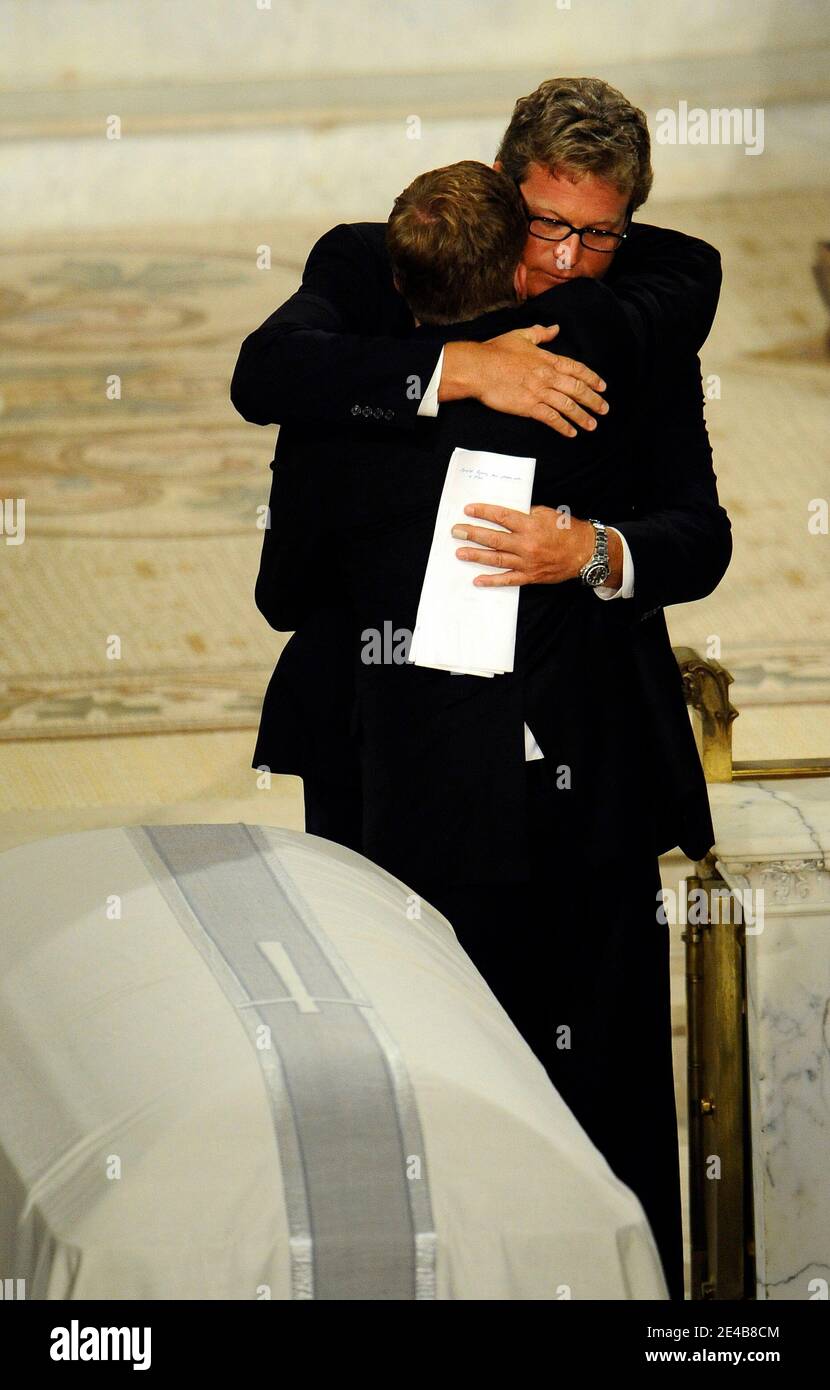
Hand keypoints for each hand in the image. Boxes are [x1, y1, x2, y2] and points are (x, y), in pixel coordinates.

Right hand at [439, 325, 607, 436]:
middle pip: (577, 389)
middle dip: (593, 400)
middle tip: (604, 409)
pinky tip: (571, 432)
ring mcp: (539, 392)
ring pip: (568, 405)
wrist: (479, 368)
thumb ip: (541, 333)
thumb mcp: (521, 335)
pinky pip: (551, 418)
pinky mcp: (529, 406)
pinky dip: (563, 426)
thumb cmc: (496, 351)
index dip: (592, 378)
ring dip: (582, 416)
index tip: (602, 387)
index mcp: (548, 359)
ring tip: (592, 425)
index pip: (577, 369)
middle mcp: (548, 376)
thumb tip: (555, 328)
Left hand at [451, 504, 622, 587]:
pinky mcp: (530, 576)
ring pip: (497, 559)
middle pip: (494, 538)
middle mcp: (526, 544)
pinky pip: (508, 580)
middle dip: (473, 534)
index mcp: (531, 525)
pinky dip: (492, 581)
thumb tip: (505, 516)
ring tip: (460, 553)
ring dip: (476, 556)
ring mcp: (527, 562)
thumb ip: (526, 514)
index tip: (468, 510)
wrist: (585, 553)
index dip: (484, 512)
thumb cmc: (567, 531)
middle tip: (456, 531)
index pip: (502, 517)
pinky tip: (477, 580)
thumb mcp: (547, 514)